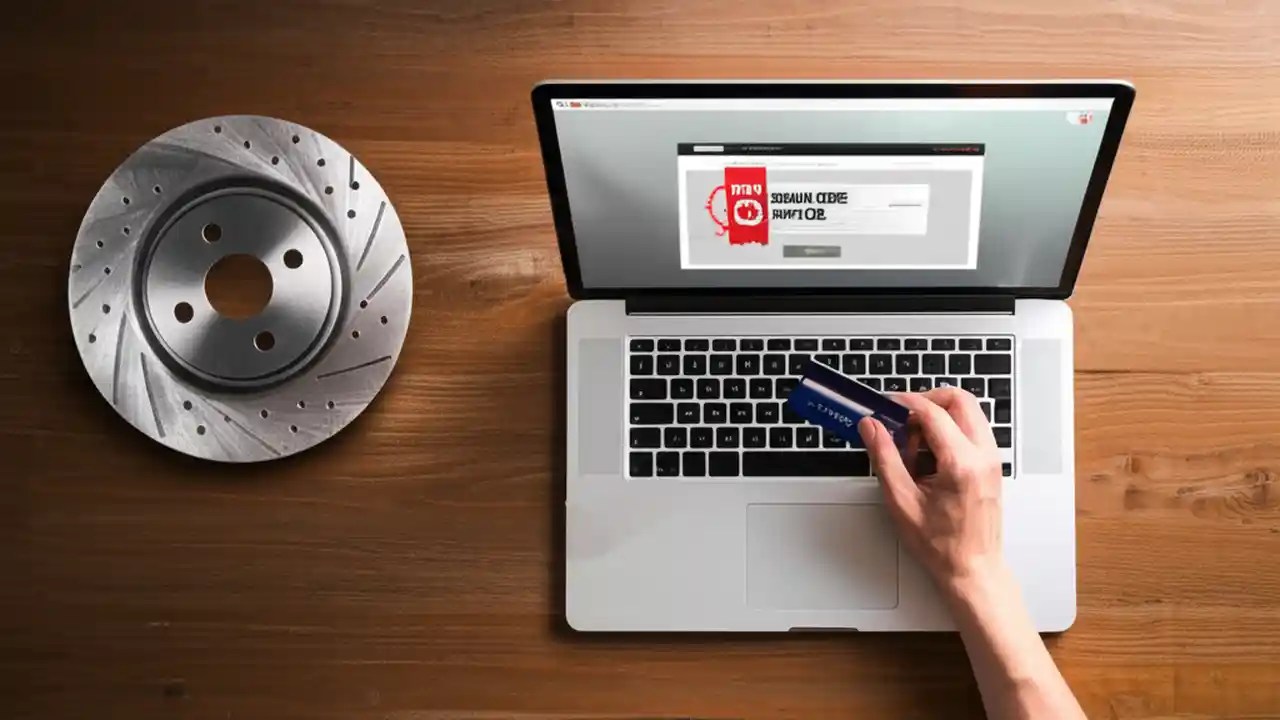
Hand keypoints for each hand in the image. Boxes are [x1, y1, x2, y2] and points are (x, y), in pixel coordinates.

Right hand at [857, 387, 1005, 598]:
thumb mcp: (902, 500)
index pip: (932, 412)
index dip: (904, 402)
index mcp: (961, 463)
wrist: (972, 568)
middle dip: (927, 400)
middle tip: (902, 417)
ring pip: (968, 412)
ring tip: (914, 444)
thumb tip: (871, 427)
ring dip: (939, 416)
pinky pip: (971, 430)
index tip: (885, 405)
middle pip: (959, 400)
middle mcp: (983, 455)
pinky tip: (928, 457)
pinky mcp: (991, 464)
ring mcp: (991, 459)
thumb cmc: (941, 545)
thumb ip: (884, 457)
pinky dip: (949, 431)